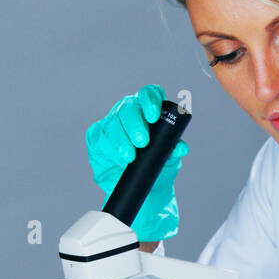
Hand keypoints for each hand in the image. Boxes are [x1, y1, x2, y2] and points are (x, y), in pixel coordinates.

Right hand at [87, 84, 189, 242]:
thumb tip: (182, 147)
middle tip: (143, 142)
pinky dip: (110, 150)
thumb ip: (173, 150)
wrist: (138, 185)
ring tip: (130, 157)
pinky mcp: (96, 135)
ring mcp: (111, 122)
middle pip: (128, 108)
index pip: (149, 93)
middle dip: (135, 124)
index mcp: (148, 109)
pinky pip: (100, 138)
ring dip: (121, 141)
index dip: (150, 100)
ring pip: (112, 124)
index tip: (154, 117)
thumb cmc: (155, 164)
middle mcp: (128, 111)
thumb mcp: (167, 159)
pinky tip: (118, 159)